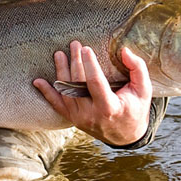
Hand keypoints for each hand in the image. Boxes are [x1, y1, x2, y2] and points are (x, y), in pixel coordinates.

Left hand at [33, 40, 151, 145]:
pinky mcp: (72, 119)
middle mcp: (91, 114)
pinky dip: (46, 93)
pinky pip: (57, 105)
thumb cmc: (135, 108)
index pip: (95, 83)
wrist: (127, 135)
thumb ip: (137, 69)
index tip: (85, 48)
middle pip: (78, 84)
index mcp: (109, 107)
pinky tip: (37, 81)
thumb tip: (124, 51)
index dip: (89, 65)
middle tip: (74, 44)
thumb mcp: (144, 90)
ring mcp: (79, 118)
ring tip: (59, 54)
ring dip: (61, 71)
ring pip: (66, 92)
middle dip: (75, 62)